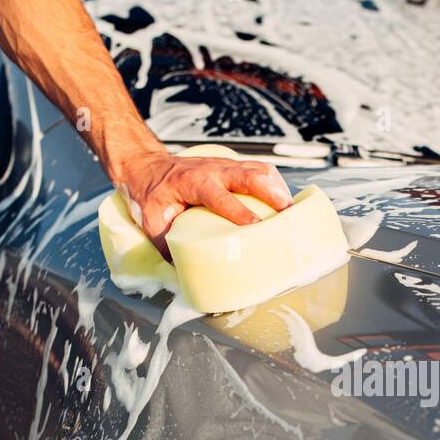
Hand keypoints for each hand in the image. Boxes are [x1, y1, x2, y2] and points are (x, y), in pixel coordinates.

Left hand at [113, 150, 293, 255]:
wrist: (146, 166)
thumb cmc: (149, 195)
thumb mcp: (150, 221)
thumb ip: (167, 246)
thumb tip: (186, 274)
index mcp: (192, 183)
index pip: (220, 196)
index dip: (239, 210)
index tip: (255, 226)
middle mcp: (212, 170)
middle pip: (248, 175)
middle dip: (271, 193)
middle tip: (289, 213)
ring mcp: (224, 165)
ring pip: (258, 170)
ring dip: (278, 188)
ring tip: (293, 210)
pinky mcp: (232, 167)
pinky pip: (259, 170)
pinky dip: (275, 183)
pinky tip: (284, 201)